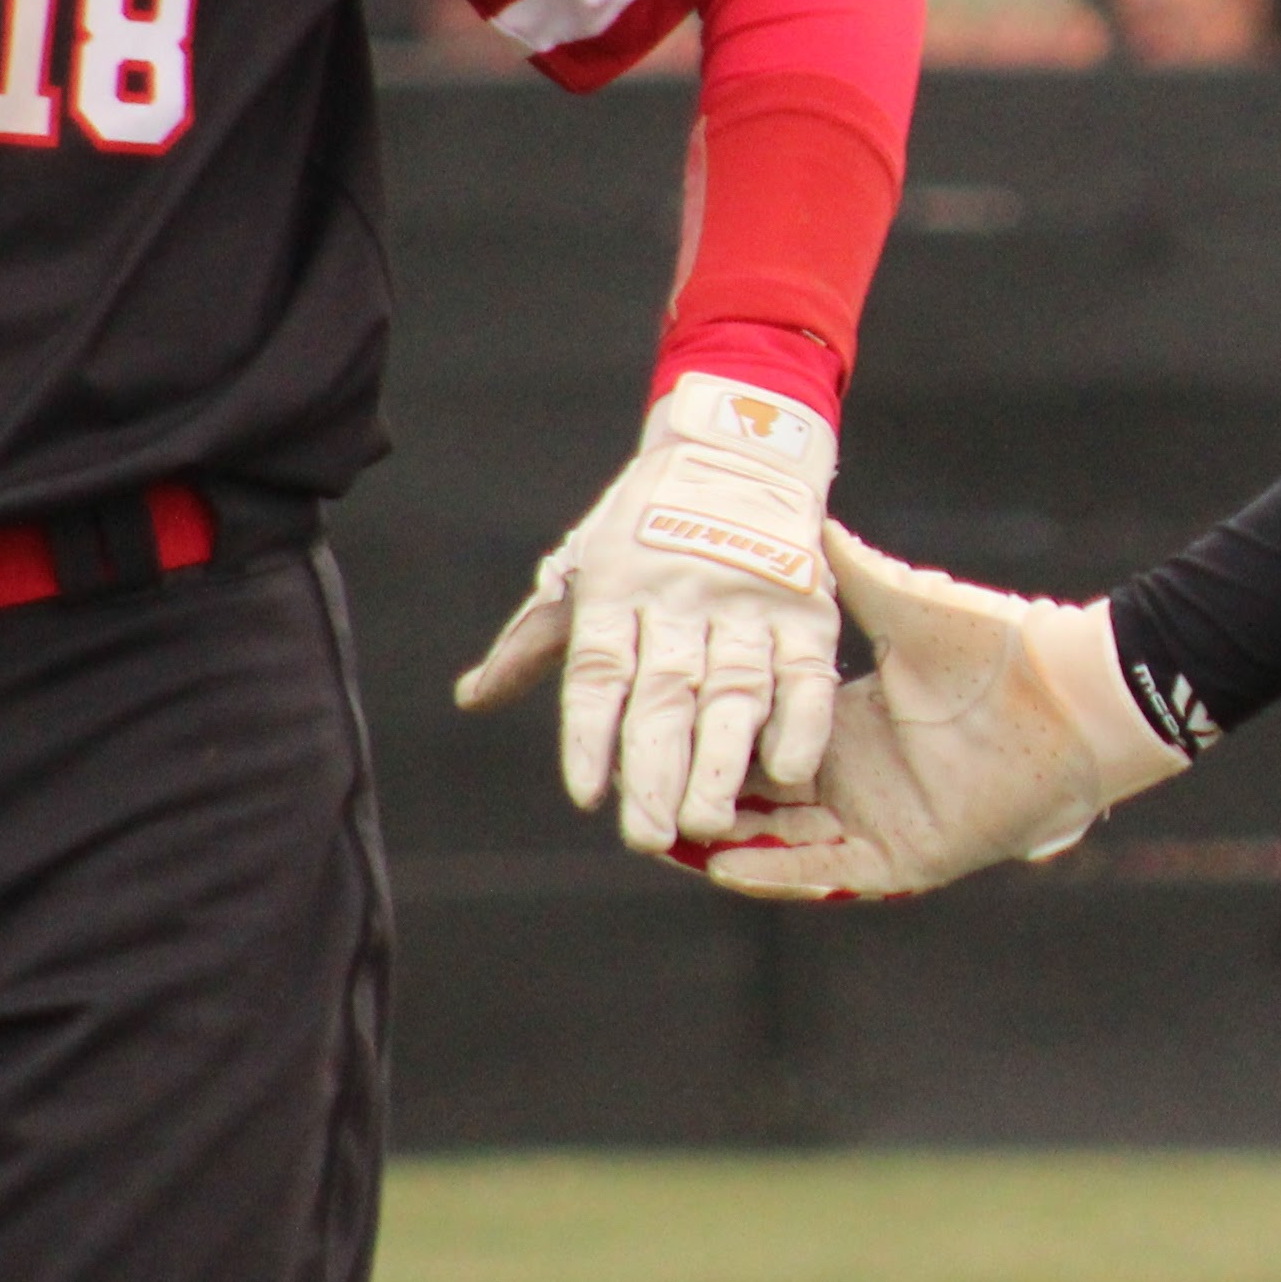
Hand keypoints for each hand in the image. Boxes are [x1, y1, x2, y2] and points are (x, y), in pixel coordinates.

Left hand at [455, 375, 840, 850]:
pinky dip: (802, 722)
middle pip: (666, 693)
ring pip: (734, 690)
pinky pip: (806, 671)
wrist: (739, 446)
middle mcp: (680, 596)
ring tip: (707, 820)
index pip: (599, 672)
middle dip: (656, 769)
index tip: (586, 793)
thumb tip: (474, 696)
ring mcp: (747, 602)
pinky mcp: (805, 606)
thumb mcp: (582, 566)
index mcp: (616, 587)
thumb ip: (535, 640)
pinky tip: (786, 771)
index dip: (591, 734)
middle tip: (647, 835)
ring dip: (723, 760)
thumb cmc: (645, 521)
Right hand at [682, 525, 1190, 901]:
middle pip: (758, 796)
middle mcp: (856, 773)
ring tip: (658, 836)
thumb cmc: (1000, 645)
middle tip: (632, 791)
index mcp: (849, 720)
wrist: (1074, 696)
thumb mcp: (906, 606)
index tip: (650, 722)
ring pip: (781, 841)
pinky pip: (828, 872)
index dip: (707, 736)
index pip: (759, 736)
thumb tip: (811, 517)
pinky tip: (725, 865)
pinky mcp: (905, 854)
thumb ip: (854, 572)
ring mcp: (879, 817)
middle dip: (699, 795)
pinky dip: (778, 873)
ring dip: (723, 841)